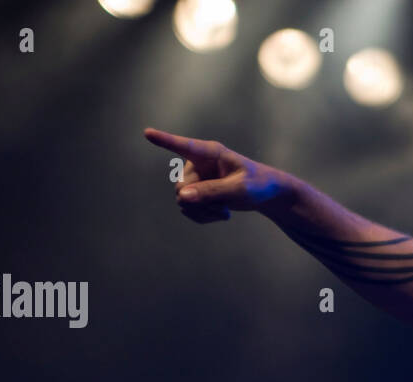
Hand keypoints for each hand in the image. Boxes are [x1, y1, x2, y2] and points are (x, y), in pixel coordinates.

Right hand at [143, 128, 287, 222]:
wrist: (265, 193)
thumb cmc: (257, 184)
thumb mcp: (239, 189)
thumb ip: (212, 191)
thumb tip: (182, 196)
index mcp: (210, 152)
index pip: (184, 145)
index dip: (165, 140)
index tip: (147, 132)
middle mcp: (198, 163)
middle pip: (182, 187)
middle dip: (199, 202)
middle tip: (222, 207)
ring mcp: (196, 178)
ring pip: (183, 201)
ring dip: (203, 212)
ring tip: (224, 212)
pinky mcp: (196, 193)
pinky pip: (188, 209)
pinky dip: (203, 217)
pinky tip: (220, 214)